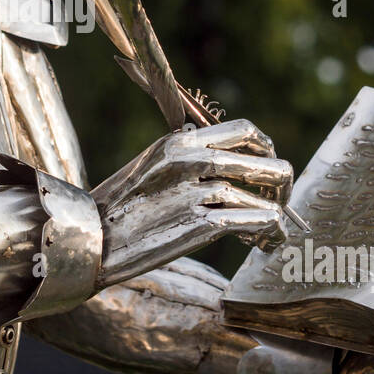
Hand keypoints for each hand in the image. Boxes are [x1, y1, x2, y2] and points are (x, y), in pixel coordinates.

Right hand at [92, 119, 293, 288]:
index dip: (267, 148)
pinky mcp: (201, 226)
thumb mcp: (151, 165)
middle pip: (267, 163)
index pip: (245, 130)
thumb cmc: (119, 207)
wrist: (91, 238)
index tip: (268, 165)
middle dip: (282, 185)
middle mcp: (193, 161)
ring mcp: (197, 193)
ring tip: (268, 233)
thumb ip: (187, 157)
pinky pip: (257, 223)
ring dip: (276, 217)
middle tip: (277, 201)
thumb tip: (226, 159)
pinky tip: (267, 243)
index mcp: (180, 141)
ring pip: (265, 200)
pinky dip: (271, 233)